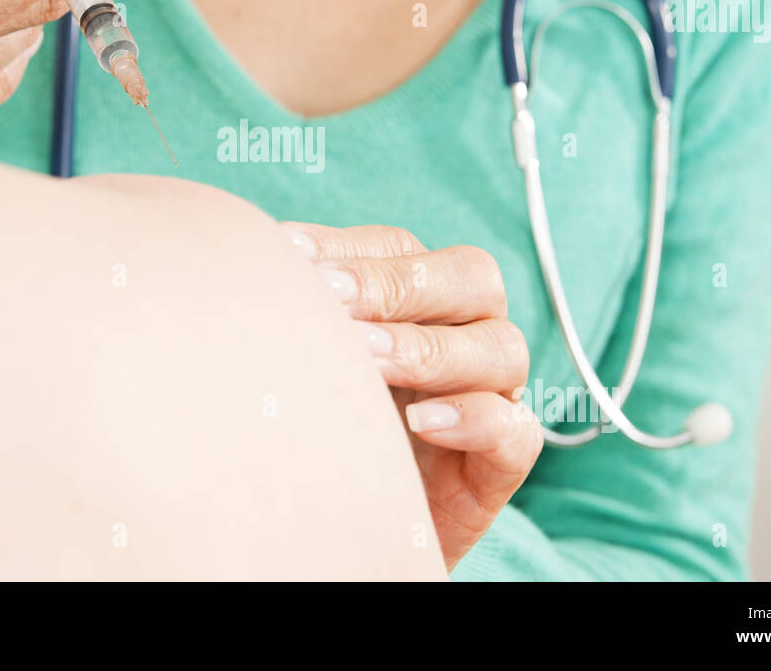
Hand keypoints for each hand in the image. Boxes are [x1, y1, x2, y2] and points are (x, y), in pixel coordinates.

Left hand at [283, 222, 542, 569]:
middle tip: (332, 302)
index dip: (350, 250)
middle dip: (396, 285)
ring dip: (428, 349)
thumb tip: (254, 265)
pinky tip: (419, 422)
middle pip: (471, 278)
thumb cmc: (322, 428)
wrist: (340, 522)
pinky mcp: (500, 463)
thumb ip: (296, 315)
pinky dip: (474, 418)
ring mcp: (493, 395)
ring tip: (367, 361)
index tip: (290, 256)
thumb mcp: (307, 363)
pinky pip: (515, 431)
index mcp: (417, 298)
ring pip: (502, 348)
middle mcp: (466, 333)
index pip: (399, 248)